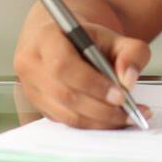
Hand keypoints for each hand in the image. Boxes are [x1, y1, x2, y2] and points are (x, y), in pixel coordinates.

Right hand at [13, 16, 152, 128]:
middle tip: (129, 111)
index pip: (63, 65)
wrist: (63, 39)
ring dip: (99, 121)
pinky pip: (66, 122)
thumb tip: (129, 80)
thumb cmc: (86, 38)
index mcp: (45, 37)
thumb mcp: (114, 36)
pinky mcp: (38, 106)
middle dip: (101, 108)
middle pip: (65, 95)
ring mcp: (30, 87)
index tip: (121, 95)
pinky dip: (92, 124)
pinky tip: (112, 120)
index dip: (92, 84)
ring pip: (65, 114)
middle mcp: (31, 63)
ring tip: (127, 117)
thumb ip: (131, 52)